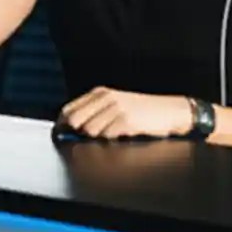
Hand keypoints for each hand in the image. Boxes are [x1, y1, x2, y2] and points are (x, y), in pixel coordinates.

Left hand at [57, 87, 193, 139]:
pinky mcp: (126, 120)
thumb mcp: (116, 104)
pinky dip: (112, 138)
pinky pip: (107, 135)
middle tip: (84, 137)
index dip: (62, 124)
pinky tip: (122, 133)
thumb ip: (95, 112)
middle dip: (76, 131)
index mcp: (100, 93)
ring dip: (97, 136)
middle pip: (75, 120)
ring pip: (89, 130)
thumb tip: (72, 128)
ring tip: (111, 133)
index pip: (69, 108)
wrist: (170, 111)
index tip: (61, 134)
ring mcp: (116, 108)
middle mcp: (106, 98)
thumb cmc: (143, 111)